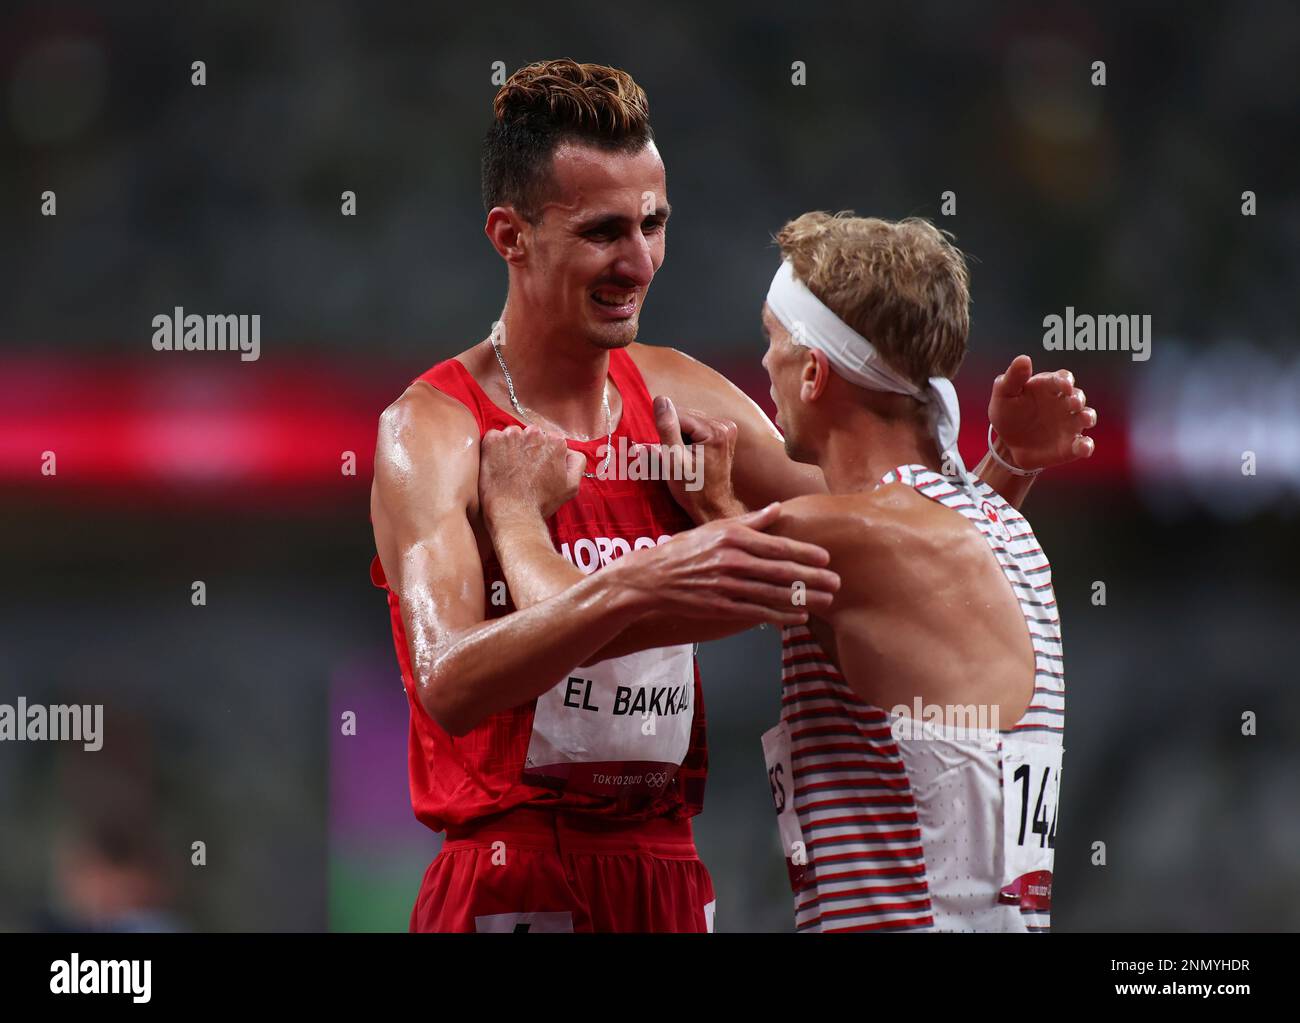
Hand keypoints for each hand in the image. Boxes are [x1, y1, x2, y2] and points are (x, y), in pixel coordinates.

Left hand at [479, 425, 585, 522]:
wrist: (513, 513)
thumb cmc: (541, 502)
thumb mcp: (571, 486)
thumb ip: (576, 462)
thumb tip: (569, 451)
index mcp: (555, 442)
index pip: (550, 441)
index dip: (544, 456)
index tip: (538, 468)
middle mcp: (535, 433)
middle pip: (532, 436)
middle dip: (528, 449)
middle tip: (524, 470)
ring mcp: (512, 436)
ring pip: (513, 436)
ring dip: (512, 448)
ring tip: (510, 469)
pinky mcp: (493, 441)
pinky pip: (494, 438)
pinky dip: (495, 449)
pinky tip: (498, 465)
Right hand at [617, 503, 839, 625]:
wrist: (650, 578)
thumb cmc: (684, 550)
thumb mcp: (714, 527)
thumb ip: (749, 521)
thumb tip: (778, 509)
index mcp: (732, 537)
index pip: (777, 546)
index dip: (805, 553)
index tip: (827, 558)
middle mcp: (731, 561)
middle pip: (780, 571)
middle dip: (812, 578)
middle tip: (837, 582)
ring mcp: (725, 586)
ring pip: (772, 594)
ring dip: (803, 599)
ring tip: (825, 601)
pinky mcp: (719, 607)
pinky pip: (756, 612)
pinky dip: (780, 616)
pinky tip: (798, 618)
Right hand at [645, 395, 743, 523]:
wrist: (712, 507)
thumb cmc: (693, 490)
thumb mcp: (674, 461)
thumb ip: (667, 429)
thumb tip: (660, 399)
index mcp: (715, 431)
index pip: (677, 415)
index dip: (665, 433)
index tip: (668, 454)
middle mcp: (725, 425)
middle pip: (684, 416)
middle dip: (673, 434)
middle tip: (675, 459)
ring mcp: (726, 429)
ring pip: (688, 422)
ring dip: (679, 437)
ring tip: (684, 459)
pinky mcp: (723, 434)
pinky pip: (696, 427)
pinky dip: (687, 439)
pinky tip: (690, 455)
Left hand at [987, 355, 1097, 470]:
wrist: (1007, 445)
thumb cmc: (1007, 414)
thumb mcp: (1004, 395)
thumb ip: (1013, 377)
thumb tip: (1024, 359)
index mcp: (1049, 387)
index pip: (1063, 378)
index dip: (1066, 380)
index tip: (1064, 385)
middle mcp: (1064, 403)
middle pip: (1078, 396)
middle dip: (1078, 398)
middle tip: (1073, 402)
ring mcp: (1069, 423)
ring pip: (1086, 417)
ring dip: (1088, 417)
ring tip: (1084, 419)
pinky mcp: (1070, 445)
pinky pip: (1083, 444)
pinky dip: (1086, 446)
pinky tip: (1082, 448)